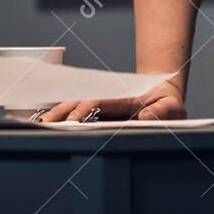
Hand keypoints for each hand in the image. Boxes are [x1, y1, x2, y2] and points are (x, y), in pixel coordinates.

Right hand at [39, 82, 184, 122]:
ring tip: (41, 123)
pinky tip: (49, 122)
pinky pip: (77, 111)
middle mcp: (109, 100)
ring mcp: (102, 106)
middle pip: (80, 102)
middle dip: (63, 112)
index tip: (74, 121)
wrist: (163, 91)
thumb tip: (145, 118)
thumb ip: (162, 112)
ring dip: (58, 113)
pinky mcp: (99, 112)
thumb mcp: (172, 107)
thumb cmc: (167, 103)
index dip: (84, 110)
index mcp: (124, 100)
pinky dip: (62, 115)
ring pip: (74, 106)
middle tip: (46, 123)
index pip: (99, 102)